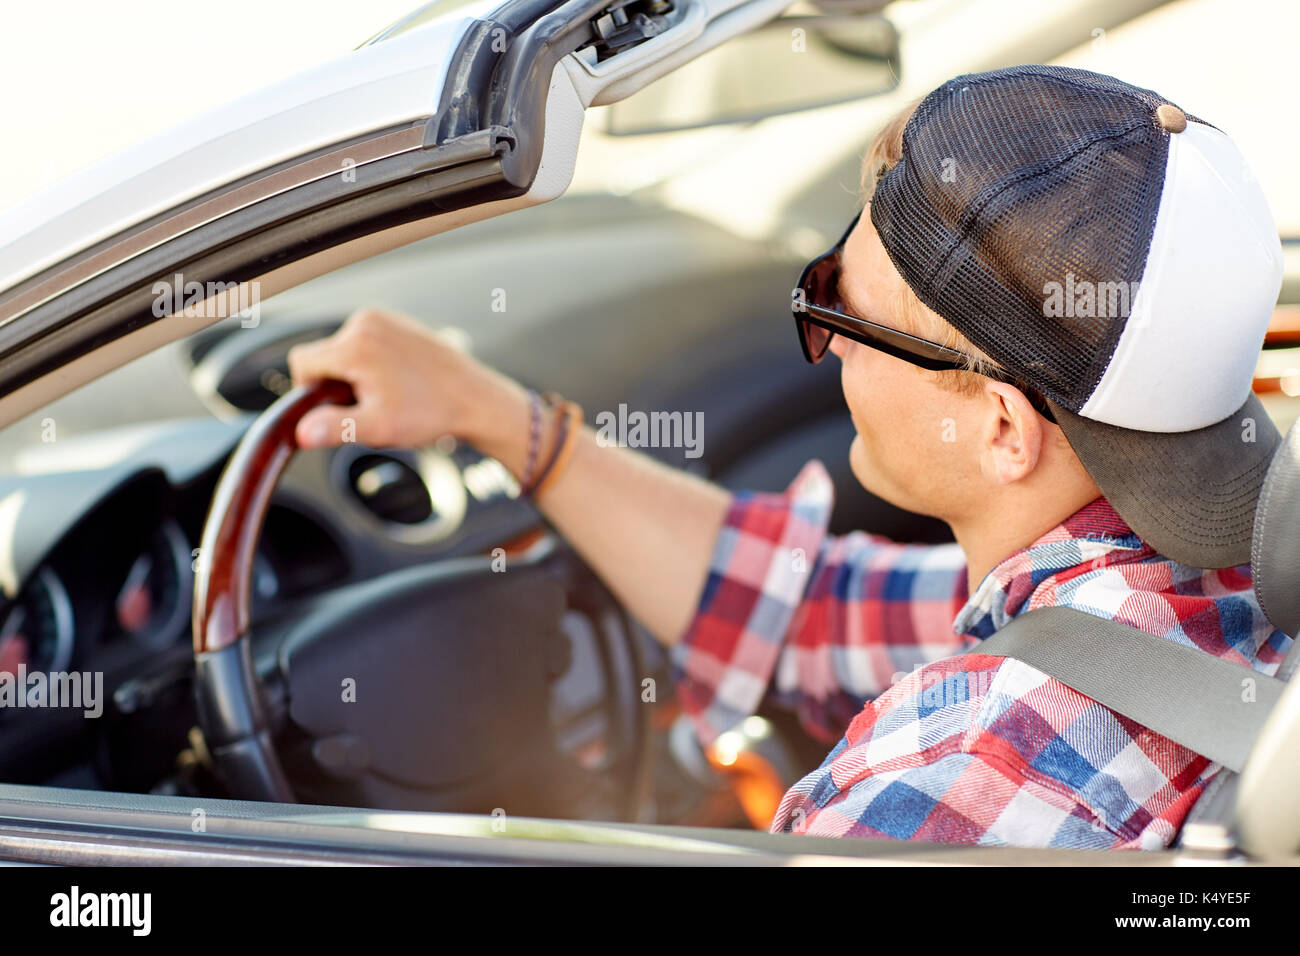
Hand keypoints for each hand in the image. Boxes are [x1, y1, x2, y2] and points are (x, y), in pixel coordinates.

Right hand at [286, 307, 522, 453]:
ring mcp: (384, 319)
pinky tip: (398, 381)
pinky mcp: (397, 321)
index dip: (309, 390)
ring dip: (354, 373)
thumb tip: (301, 432)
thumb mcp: (378, 428)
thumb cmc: (431, 412)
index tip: (334, 408)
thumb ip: (335, 428)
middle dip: (335, 382)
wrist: (475, 399)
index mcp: (356, 346)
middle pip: (323, 355)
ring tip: (388, 393)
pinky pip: (365, 341)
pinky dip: (371, 361)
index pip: (302, 362)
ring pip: (343, 349)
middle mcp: (367, 323)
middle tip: (370, 404)